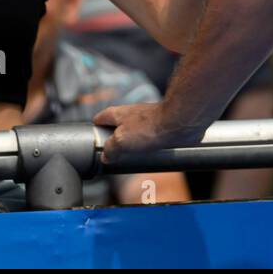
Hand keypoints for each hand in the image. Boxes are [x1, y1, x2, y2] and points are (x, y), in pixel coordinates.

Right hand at [91, 102, 205, 164]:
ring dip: (132, 147)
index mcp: (117, 114)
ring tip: (132, 159)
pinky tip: (148, 156)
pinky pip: (148, 139)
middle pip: (116, 129)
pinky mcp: (158, 126)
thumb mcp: (120, 141)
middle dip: (115, 143)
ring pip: (132, 135)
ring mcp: (145, 120)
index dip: (94, 132)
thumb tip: (105, 156)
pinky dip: (146, 147)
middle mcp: (130, 115)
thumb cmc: (150, 127)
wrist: (178, 122)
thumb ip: (110, 149)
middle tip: (114, 157)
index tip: (94, 145)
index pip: (99, 120)